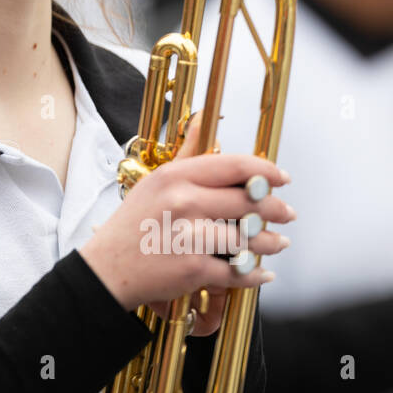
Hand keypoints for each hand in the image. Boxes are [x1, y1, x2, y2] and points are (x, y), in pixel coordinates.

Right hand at [79, 112, 295, 331]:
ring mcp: (189, 236)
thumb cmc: (131, 225)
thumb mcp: (153, 182)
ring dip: (270, 243)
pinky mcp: (192, 268)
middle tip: (287, 214)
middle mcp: (183, 202)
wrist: (105, 269)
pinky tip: (261, 272)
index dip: (266, 171)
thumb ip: (185, 155)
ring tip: (277, 244)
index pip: (234, 166)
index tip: (282, 178)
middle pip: (249, 202)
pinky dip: (254, 275)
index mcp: (175, 177)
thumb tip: (201, 117)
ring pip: (249, 238)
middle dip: (277, 209)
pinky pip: (237, 271)